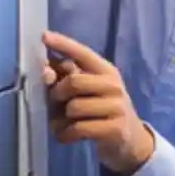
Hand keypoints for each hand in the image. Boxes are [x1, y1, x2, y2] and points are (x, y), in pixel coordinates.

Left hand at [42, 30, 154, 175]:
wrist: (130, 140)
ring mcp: (117, 107)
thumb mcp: (89, 91)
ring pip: (74, 107)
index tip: (44, 36)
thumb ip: (67, 79)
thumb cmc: (101, 110)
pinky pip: (78, 129)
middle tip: (56, 103)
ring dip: (60, 119)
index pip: (83, 53)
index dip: (63, 44)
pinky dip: (66, 134)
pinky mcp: (115, 129)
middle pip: (74, 82)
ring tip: (63, 123)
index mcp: (106, 71)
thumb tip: (45, 73)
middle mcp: (114, 86)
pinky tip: (68, 136)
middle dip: (57, 94)